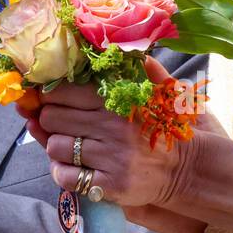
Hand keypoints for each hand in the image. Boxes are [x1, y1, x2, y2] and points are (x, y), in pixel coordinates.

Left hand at [16, 57, 225, 210]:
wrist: (184, 168)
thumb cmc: (160, 127)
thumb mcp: (155, 91)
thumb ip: (139, 69)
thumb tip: (118, 49)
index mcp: (116, 99)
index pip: (61, 91)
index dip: (49, 96)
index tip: (50, 101)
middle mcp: (111, 126)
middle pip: (51, 118)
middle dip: (50, 122)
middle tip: (62, 126)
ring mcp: (110, 156)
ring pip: (55, 147)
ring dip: (57, 148)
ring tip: (71, 147)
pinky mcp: (110, 184)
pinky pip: (66, 177)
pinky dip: (63, 173)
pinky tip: (74, 169)